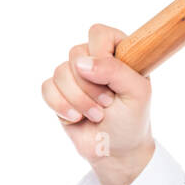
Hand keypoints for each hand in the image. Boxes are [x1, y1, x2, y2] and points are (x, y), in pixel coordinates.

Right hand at [41, 23, 153, 184]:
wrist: (116, 151)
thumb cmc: (131, 119)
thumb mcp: (137, 94)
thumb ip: (116, 70)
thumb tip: (81, 63)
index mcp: (116, 52)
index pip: (98, 33)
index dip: (100, 54)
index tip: (111, 80)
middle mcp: (93, 59)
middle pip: (75, 54)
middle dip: (91, 86)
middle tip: (107, 104)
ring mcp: (74, 75)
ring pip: (60, 72)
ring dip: (79, 100)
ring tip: (96, 115)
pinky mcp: (58, 91)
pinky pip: (47, 88)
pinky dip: (62, 106)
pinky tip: (76, 118)